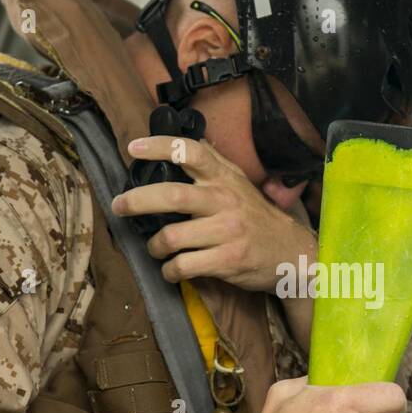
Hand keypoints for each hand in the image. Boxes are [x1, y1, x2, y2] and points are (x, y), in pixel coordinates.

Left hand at [112, 135, 315, 292]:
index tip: (134, 149)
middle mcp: (225, 201)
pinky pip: (183, 266)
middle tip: (119, 206)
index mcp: (225, 178)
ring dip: (154, 246)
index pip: (192, 152)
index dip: (160, 147)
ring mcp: (227, 232)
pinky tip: (172, 269)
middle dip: (136, 201)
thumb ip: (214, 164)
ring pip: (171, 237)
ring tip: (155, 248)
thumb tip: (187, 141)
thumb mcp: (240, 184)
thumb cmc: (257, 218)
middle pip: (171, 196)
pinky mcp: (228, 261)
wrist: (292, 252)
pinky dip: (169, 271)